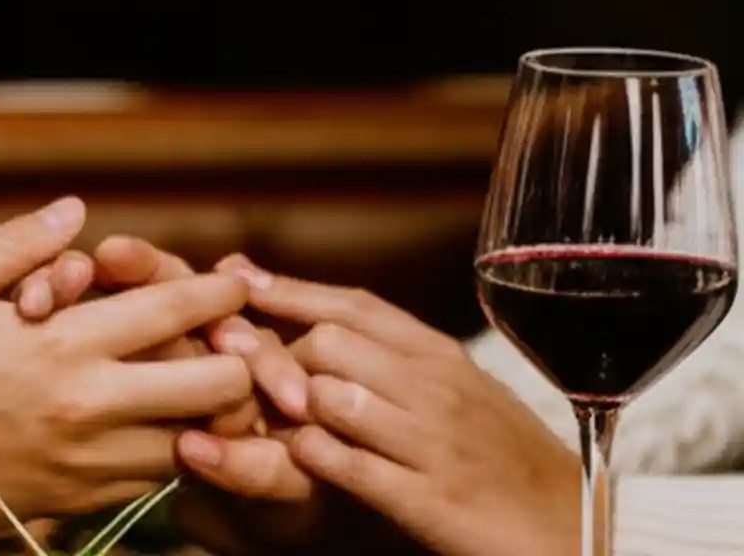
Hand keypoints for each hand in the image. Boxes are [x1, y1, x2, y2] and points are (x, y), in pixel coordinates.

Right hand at [0, 198, 253, 544]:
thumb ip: (19, 243)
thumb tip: (76, 211)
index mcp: (62, 342)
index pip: (176, 308)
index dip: (221, 292)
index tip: (237, 283)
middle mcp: (89, 405)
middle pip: (217, 385)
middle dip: (239, 360)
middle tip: (229, 344)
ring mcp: (88, 462)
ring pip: (198, 441)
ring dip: (211, 411)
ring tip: (201, 385)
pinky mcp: (78, 502)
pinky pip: (156, 478)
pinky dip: (172, 449)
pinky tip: (157, 424)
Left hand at [175, 255, 579, 555]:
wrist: (571, 529)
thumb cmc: (503, 456)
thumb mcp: (458, 391)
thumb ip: (395, 356)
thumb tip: (325, 322)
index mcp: (440, 355)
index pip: (353, 305)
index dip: (289, 290)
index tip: (236, 278)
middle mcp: (435, 387)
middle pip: (327, 345)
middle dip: (273, 356)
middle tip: (236, 371)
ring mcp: (432, 441)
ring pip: (331, 397)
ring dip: (288, 410)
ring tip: (262, 421)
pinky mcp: (427, 498)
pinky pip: (345, 463)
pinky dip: (311, 457)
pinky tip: (297, 459)